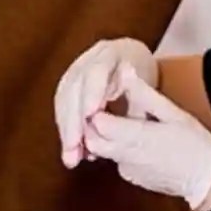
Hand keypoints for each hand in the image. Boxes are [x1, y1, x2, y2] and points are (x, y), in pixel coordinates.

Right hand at [54, 37, 158, 167]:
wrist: (134, 62)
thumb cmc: (144, 81)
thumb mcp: (148, 91)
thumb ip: (136, 107)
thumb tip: (120, 131)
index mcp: (112, 54)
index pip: (98, 71)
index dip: (92, 92)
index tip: (90, 115)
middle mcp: (89, 59)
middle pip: (74, 87)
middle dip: (72, 121)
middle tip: (74, 149)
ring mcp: (75, 70)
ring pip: (64, 99)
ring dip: (66, 130)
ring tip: (72, 157)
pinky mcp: (68, 85)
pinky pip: (62, 107)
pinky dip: (66, 130)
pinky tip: (72, 149)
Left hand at [83, 63, 210, 209]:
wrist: (208, 180)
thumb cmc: (194, 143)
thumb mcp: (173, 113)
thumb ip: (144, 93)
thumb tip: (124, 70)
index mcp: (136, 137)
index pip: (97, 122)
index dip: (93, 107)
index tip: (100, 95)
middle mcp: (126, 156)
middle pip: (92, 139)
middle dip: (91, 123)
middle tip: (104, 106)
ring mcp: (127, 170)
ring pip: (101, 151)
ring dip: (103, 136)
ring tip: (119, 120)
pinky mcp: (131, 178)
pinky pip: (116, 160)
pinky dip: (117, 148)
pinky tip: (135, 140)